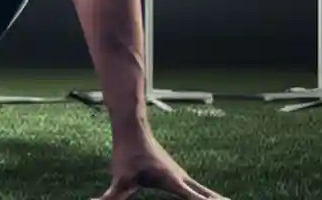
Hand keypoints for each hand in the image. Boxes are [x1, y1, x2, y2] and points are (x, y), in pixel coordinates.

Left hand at [94, 134, 229, 199]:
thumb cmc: (127, 154)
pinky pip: (199, 191)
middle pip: (208, 196)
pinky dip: (209, 197)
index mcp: (171, 181)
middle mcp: (181, 178)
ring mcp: (182, 177)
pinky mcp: (179, 176)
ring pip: (206, 192)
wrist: (133, 129)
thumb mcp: (120, 179)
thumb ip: (112, 196)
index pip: (194, 199)